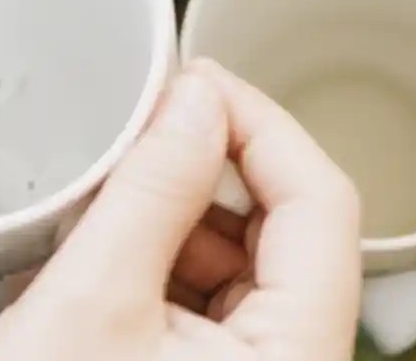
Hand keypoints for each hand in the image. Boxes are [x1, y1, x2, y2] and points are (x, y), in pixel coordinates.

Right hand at [0, 61, 361, 360]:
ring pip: (245, 260)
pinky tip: (107, 249)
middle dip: (212, 170)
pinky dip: (160, 258)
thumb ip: (153, 190)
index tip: (197, 83)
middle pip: (289, 230)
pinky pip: (207, 297)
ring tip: (111, 198)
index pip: (323, 206)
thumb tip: (195, 100)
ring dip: (180, 214)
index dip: (262, 127)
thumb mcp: (91, 302)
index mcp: (295, 360)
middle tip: (145, 126)